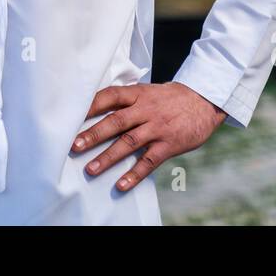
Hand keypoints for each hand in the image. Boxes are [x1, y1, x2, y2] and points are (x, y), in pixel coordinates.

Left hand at [71, 81, 225, 192]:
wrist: (204, 100)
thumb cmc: (169, 98)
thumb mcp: (148, 91)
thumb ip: (126, 100)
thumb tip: (95, 106)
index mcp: (138, 94)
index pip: (110, 96)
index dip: (91, 105)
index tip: (71, 114)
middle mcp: (146, 110)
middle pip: (116, 122)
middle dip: (93, 135)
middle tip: (74, 146)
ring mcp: (157, 128)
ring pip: (129, 143)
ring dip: (108, 157)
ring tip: (90, 169)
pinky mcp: (169, 145)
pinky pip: (149, 161)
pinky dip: (135, 174)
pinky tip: (121, 184)